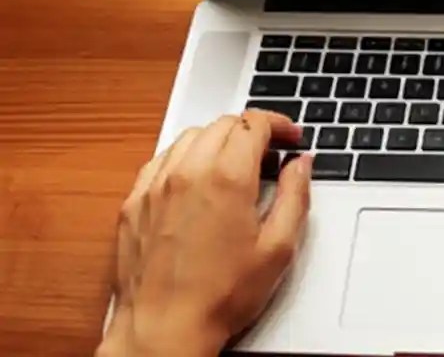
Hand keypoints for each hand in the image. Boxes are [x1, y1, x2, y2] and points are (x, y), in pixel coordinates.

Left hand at [97, 110, 312, 356]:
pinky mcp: (134, 203)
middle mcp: (186, 173)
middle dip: (252, 130)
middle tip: (271, 152)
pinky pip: (160, 161)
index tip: (291, 136)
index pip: (253, 123)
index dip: (279, 124)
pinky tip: (196, 180)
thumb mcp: (278, 248)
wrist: (165, 328)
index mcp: (226, 179)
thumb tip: (301, 165)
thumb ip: (296, 196)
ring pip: (190, 137)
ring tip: (235, 164)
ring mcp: (155, 186)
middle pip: (222, 124)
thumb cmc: (220, 296)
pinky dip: (183, 158)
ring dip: (218, 140)